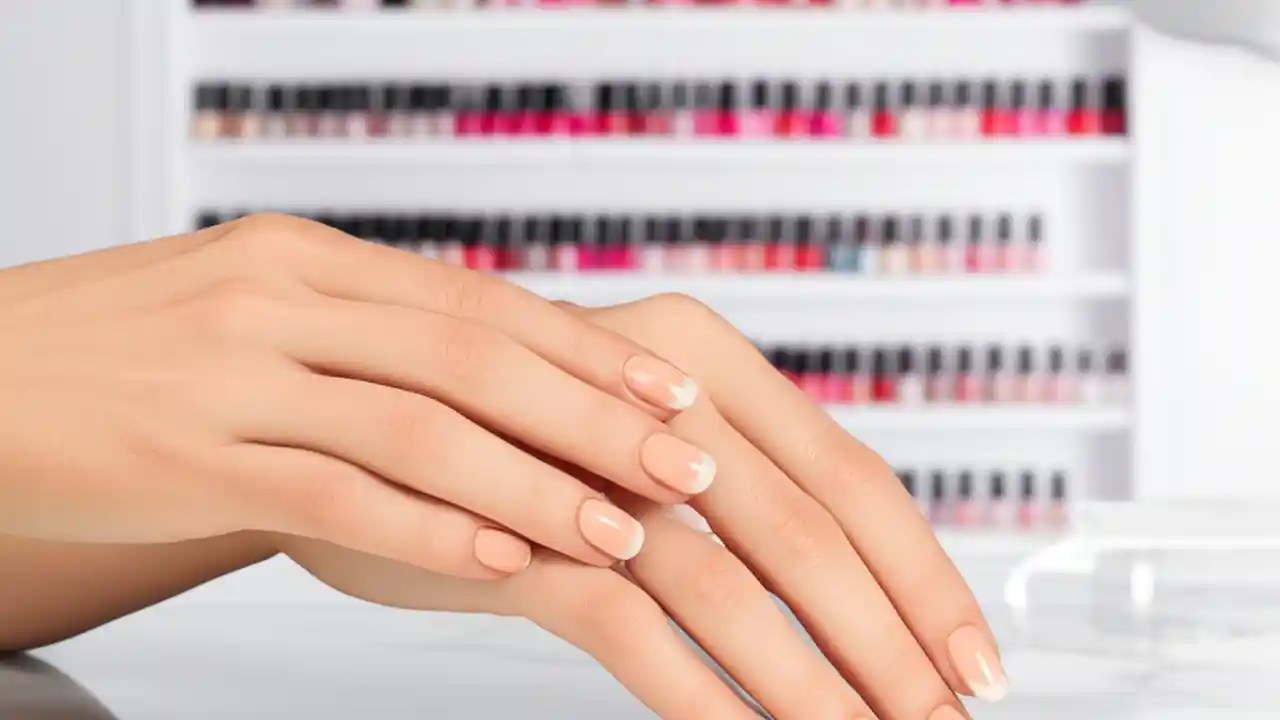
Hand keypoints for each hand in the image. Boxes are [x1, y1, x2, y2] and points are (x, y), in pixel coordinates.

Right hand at [0, 216, 716, 578]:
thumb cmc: (132, 348)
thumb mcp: (256, 303)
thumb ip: (366, 324)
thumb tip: (493, 365)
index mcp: (308, 253)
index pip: (478, 302)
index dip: (584, 351)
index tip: (671, 394)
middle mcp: (280, 299)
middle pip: (472, 359)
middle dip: (592, 418)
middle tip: (685, 469)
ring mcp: (232, 377)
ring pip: (418, 431)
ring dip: (534, 486)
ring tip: (623, 534)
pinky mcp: (190, 458)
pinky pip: (334, 498)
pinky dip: (431, 532)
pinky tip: (503, 562)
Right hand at [277, 294, 1003, 719]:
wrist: (364, 422)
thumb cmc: (528, 438)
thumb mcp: (640, 432)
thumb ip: (736, 479)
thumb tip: (866, 588)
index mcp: (705, 356)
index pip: (851, 475)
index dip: (924, 578)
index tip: (977, 664)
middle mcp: (655, 391)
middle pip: (805, 532)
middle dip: (886, 646)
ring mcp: (582, 461)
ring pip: (726, 585)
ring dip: (805, 685)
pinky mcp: (515, 530)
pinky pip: (628, 627)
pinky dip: (696, 694)